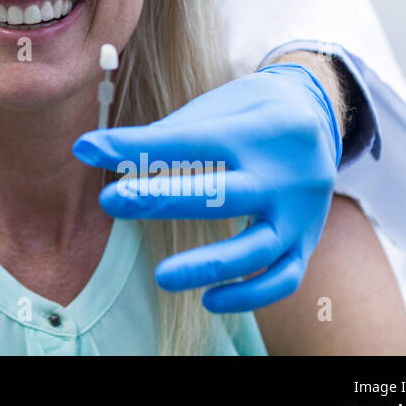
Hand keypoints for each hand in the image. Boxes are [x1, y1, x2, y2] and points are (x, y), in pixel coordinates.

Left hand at [71, 63, 339, 312]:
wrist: (319, 116)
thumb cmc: (249, 111)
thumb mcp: (215, 106)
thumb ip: (165, 133)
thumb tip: (97, 150)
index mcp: (254, 131)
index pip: (188, 142)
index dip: (135, 147)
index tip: (87, 148)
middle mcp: (281, 175)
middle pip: (221, 194)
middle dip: (163, 199)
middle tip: (111, 201)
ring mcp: (299, 212)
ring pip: (258, 248)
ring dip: (208, 266)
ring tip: (160, 276)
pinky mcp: (307, 241)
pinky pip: (284, 279)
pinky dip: (248, 295)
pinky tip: (208, 299)